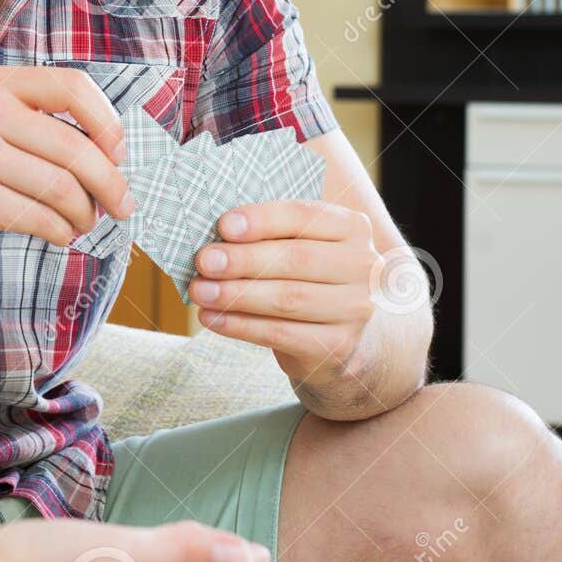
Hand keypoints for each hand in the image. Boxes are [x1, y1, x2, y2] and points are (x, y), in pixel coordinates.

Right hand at [0, 65, 131, 255]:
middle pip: (77, 149)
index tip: (118, 153)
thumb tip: (115, 155)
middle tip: (123, 205)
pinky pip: (43, 219)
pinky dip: (62, 232)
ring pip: (63, 189)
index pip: (73, 87)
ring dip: (85, 214)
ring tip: (83, 222)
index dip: (108, 122)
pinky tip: (60, 233)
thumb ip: (43, 122)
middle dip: (110, 184)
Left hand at [188, 200, 382, 387]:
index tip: (224, 226)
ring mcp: (355, 308)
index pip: (305, 216)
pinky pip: (281, 334)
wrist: (344, 335)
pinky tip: (212, 318)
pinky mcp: (338, 345)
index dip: (262, 220)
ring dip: (236, 294)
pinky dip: (240, 326)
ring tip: (199, 291)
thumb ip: (269, 234)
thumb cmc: (308, 278)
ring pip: (287, 298)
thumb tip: (214, 235)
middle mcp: (362, 266)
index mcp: (352, 228)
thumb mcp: (301, 245)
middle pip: (296, 258)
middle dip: (243, 260)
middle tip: (203, 261)